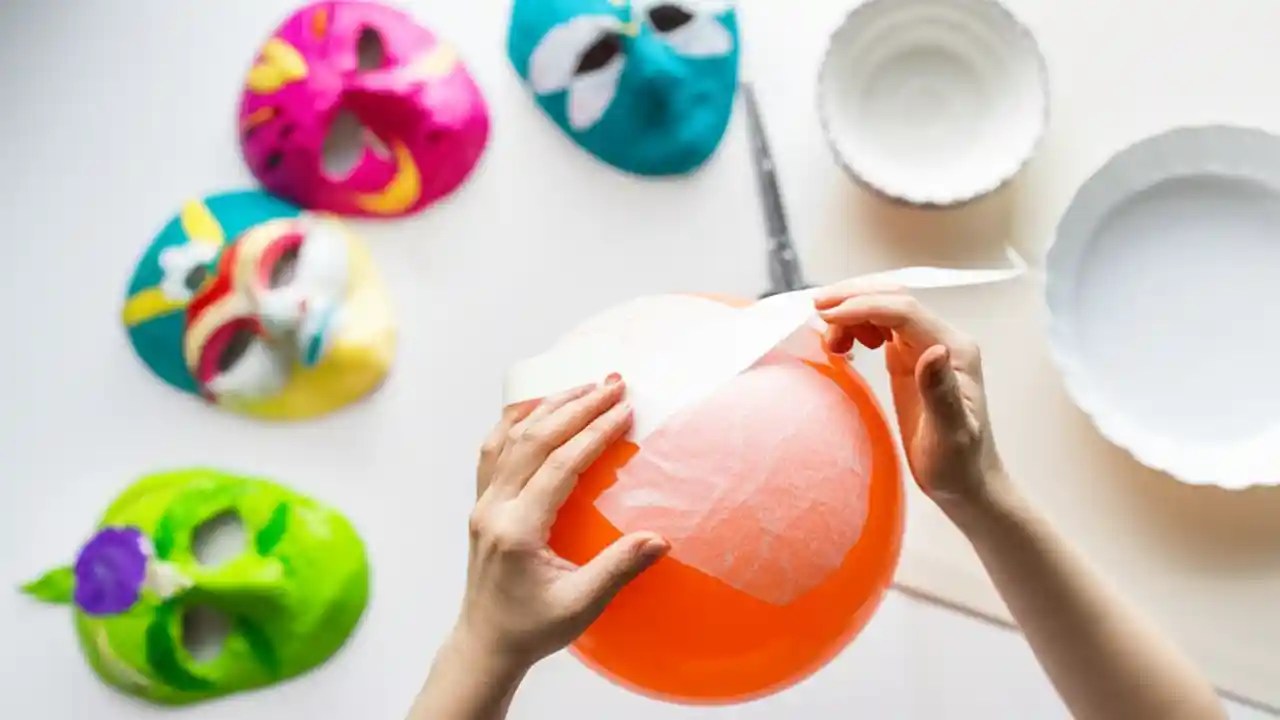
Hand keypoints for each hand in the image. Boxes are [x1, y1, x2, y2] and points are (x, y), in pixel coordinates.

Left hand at [457, 377, 669, 669]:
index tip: (625, 410)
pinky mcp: (482, 504)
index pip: (558, 466)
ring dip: (548, 407)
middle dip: (576, 407)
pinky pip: (493, 449)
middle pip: (533, 440)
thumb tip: (660, 539)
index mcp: (517, 531)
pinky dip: (516, 422)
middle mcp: (493, 509)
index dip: (593, 434)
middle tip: (614, 385)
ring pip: (509, 438)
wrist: (485, 644)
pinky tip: (539, 409)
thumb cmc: (532, 629)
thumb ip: (618, 569)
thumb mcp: (580, 605)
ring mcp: (483, 504)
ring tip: (584, 387)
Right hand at [813, 285, 1007, 512]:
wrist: (967, 483)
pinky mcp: (909, 361)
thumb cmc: (959, 465)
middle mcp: (942, 340)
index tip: (827, 316)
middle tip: (816, 308)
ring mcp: (925, 348)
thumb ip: (940, 391)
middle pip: (894, 299)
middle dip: (854, 297)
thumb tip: (933, 350)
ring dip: (853, 312)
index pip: (904, 312)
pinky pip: (880, 328)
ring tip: (830, 340)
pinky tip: (844, 345)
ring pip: (885, 310)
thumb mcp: (951, 434)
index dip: (864, 307)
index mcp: (954, 350)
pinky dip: (857, 326)